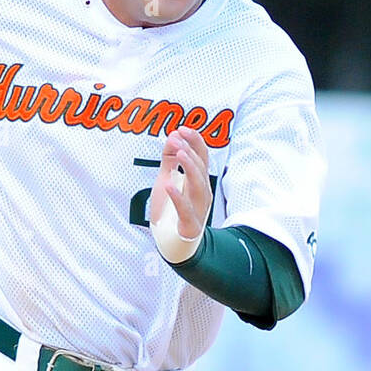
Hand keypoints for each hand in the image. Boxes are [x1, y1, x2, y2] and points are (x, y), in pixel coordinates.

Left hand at [149, 125, 211, 240]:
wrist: (173, 242)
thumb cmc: (171, 210)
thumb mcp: (168, 179)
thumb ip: (169, 159)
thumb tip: (172, 135)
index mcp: (198, 180)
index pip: (202, 156)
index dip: (194, 141)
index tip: (182, 128)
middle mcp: (202, 192)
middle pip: (201, 168)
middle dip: (191, 150)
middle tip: (179, 137)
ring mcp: (198, 208)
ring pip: (198, 185)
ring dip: (189, 168)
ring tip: (179, 153)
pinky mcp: (189, 223)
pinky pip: (185, 209)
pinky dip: (178, 197)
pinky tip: (170, 186)